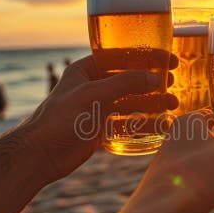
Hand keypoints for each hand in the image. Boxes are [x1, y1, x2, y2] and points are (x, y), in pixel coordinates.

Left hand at [19, 54, 178, 182]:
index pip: (122, 57)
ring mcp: (96, 109)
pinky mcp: (99, 130)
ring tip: (173, 105)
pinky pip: (126, 123)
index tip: (170, 60)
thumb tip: (156, 79)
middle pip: (129, 80)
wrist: (40, 155)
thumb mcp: (94, 94)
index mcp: (86, 70)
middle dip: (152, 83)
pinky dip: (143, 124)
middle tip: (174, 83)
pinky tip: (160, 125)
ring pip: (130, 102)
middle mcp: (92, 87)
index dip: (147, 57)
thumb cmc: (60, 119)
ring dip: (151, 104)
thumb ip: (126, 84)